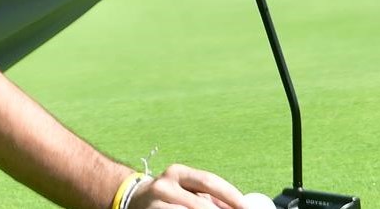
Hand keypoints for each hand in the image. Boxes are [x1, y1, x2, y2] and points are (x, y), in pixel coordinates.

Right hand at [127, 164, 246, 208]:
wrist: (133, 200)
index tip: (246, 206)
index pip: (208, 181)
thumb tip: (239, 206)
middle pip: (199, 203)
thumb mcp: (186, 189)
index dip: (230, 195)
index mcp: (178, 173)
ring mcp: (155, 203)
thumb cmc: (170, 196)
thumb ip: (209, 197)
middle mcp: (165, 185)